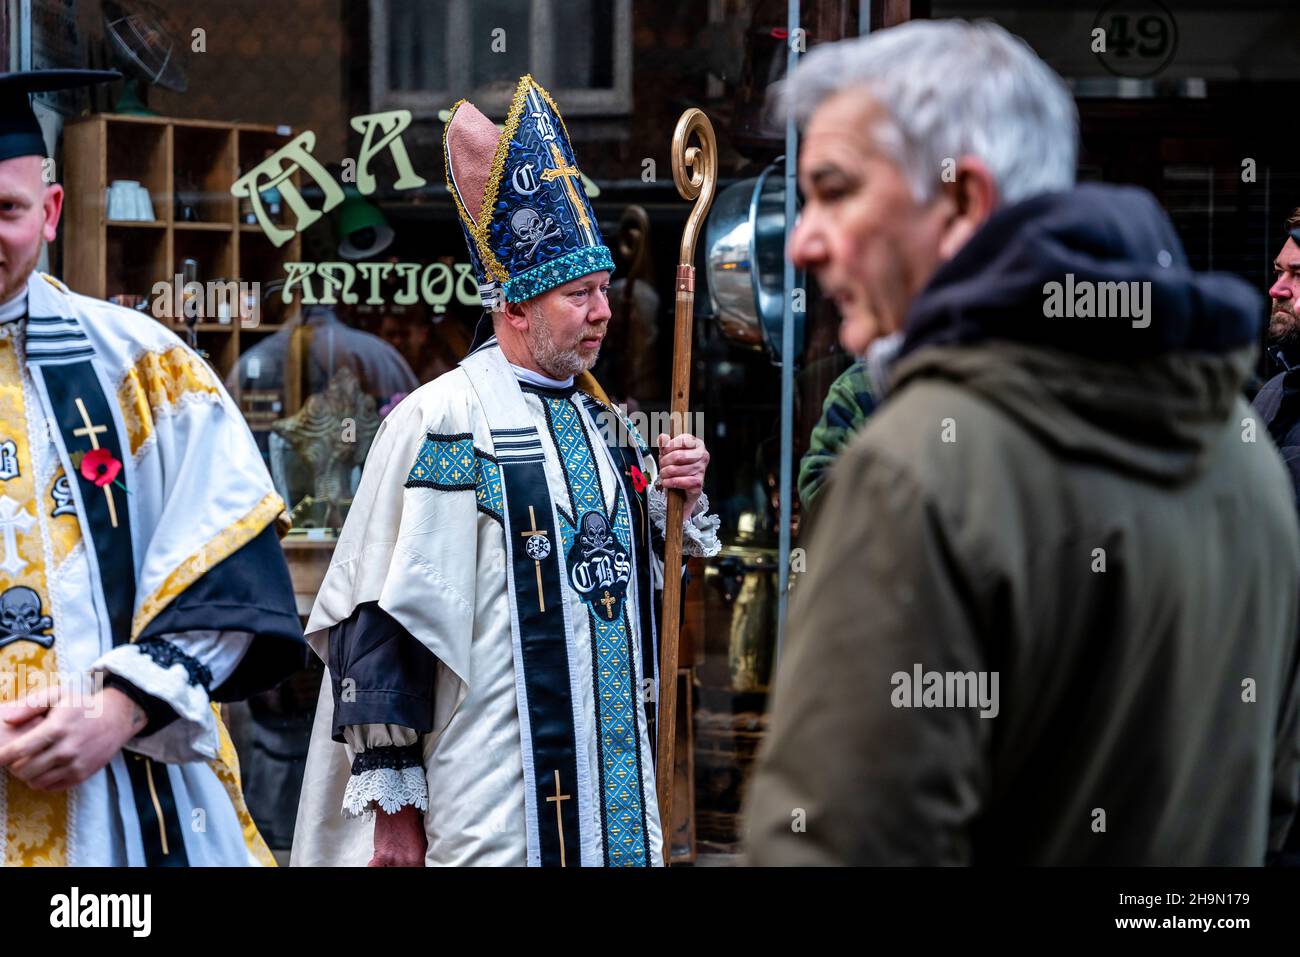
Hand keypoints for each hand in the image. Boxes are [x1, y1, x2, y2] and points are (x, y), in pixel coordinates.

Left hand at [0, 685, 143, 790]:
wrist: (116, 719)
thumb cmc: (82, 706)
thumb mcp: (58, 695)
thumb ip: (30, 705)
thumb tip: (7, 720)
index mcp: (57, 728)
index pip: (19, 750)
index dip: (2, 756)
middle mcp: (66, 750)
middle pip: (23, 770)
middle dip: (14, 766)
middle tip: (16, 758)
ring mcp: (74, 765)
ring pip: (35, 782)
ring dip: (27, 775)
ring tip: (30, 763)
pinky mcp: (80, 775)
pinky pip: (50, 787)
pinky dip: (42, 780)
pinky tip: (45, 768)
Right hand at [370, 803, 426, 865]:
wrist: (398, 805)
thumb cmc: (410, 819)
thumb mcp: (421, 840)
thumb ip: (418, 854)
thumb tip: (419, 862)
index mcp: (416, 858)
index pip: (417, 870)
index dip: (415, 867)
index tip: (412, 864)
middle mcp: (404, 861)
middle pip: (402, 871)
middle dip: (402, 866)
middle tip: (401, 860)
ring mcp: (391, 859)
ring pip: (390, 870)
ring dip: (391, 865)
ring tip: (392, 858)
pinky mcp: (379, 855)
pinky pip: (373, 868)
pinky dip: (374, 867)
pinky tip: (380, 864)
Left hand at [656, 433, 708, 516]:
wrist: (683, 487)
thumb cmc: (678, 466)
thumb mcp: (670, 452)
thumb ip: (665, 443)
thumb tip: (662, 437)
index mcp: (697, 444)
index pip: (682, 441)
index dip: (669, 446)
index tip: (663, 452)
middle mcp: (702, 455)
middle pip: (678, 456)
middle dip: (665, 462)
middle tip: (662, 465)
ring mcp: (701, 469)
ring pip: (676, 469)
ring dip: (665, 473)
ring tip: (663, 474)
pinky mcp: (698, 483)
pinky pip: (680, 481)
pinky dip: (669, 482)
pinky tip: (666, 482)